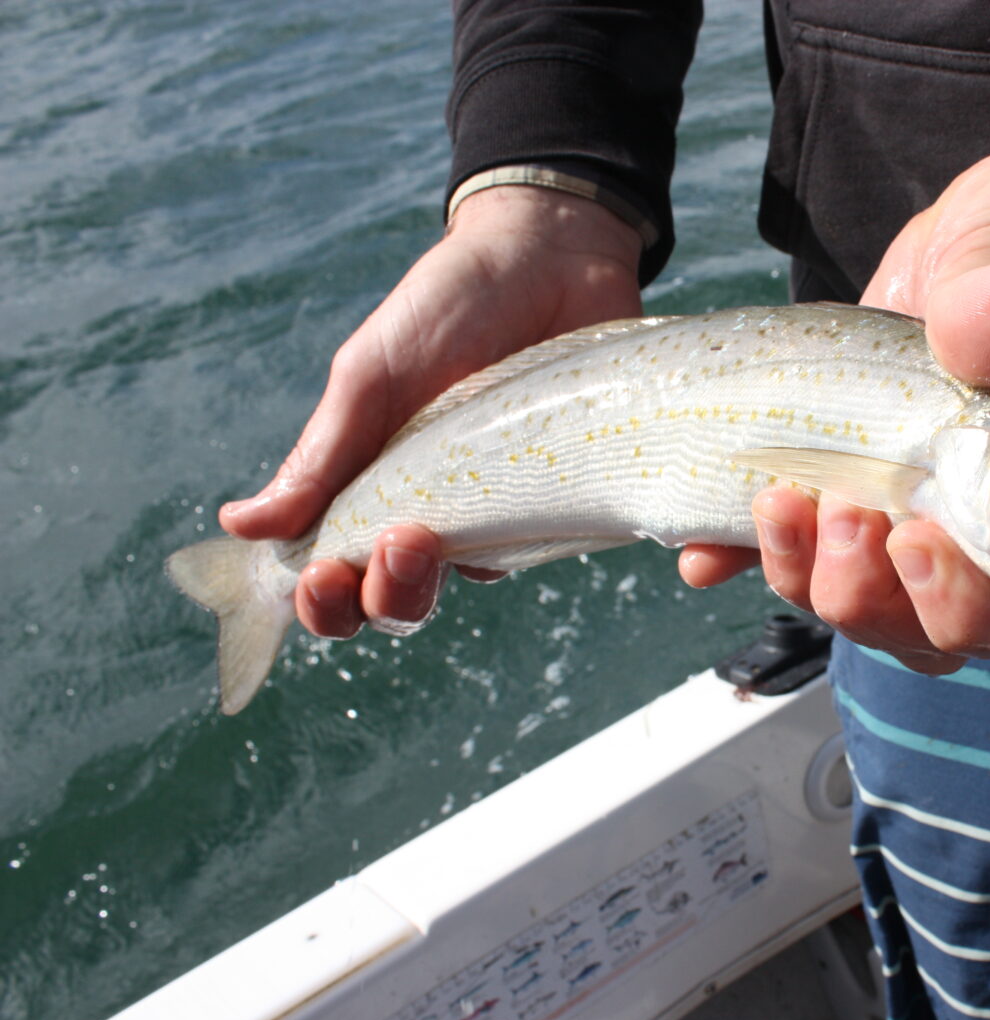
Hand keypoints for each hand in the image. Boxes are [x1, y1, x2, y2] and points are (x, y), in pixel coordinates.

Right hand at [219, 185, 643, 637]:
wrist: (552, 256)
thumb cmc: (450, 306)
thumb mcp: (372, 374)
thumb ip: (320, 455)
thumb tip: (239, 525)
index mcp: (367, 483)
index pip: (334, 571)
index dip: (321, 599)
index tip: (322, 575)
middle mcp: (428, 506)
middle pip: (393, 601)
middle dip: (381, 597)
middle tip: (395, 546)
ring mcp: (496, 505)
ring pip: (460, 583)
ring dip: (434, 581)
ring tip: (427, 537)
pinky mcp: (559, 493)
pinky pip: (537, 543)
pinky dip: (522, 537)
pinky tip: (517, 499)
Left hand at [681, 124, 989, 672]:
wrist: (978, 236)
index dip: (972, 601)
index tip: (916, 533)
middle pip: (939, 636)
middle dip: (875, 593)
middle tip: (844, 506)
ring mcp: (913, 528)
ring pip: (868, 612)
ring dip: (811, 579)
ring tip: (779, 498)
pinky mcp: (842, 504)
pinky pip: (791, 566)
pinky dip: (742, 562)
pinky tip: (705, 550)